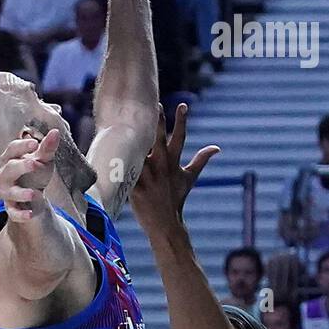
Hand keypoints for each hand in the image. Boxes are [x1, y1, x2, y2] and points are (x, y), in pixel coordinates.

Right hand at [0, 128, 60, 222]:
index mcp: (11, 159)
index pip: (12, 149)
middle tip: (35, 164)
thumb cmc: (35, 173)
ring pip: (8, 192)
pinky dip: (20, 214)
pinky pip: (12, 212)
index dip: (21, 146)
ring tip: (34, 193)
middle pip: (8, 169)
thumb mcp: (43, 159)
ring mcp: (7, 192)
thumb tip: (55, 131)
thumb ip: (48, 148)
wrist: (32, 196)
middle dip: (20, 167)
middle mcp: (5, 175)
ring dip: (20, 193)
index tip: (35, 143)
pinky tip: (31, 213)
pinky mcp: (12, 208)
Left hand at [130, 103, 219, 231]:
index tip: (182, 105)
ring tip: (129, 121)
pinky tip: (111, 148)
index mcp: (173, 162)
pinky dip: (120, 162)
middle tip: (156, 105)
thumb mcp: (189, 178)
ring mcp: (147, 176)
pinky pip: (126, 172)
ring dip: (135, 139)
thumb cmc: (176, 198)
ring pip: (139, 153)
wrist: (165, 222)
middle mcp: (161, 166)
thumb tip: (216, 147)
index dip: (181, 121)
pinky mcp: (134, 186)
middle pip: (158, 140)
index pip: (179, 138)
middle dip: (158, 123)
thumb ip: (201, 160)